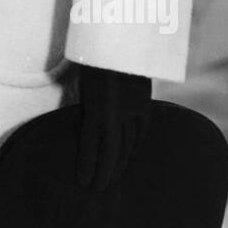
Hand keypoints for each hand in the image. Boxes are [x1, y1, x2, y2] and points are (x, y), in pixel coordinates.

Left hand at [76, 65, 151, 191]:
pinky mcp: (144, 103)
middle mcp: (117, 114)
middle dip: (104, 172)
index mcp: (97, 109)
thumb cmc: (93, 58)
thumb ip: (86, 105)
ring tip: (112, 178)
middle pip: (111, 151)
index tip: (84, 182)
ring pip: (128, 145)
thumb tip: (86, 126)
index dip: (88, 166)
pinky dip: (134, 145)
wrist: (121, 39)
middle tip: (98, 189)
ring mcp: (133, 110)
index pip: (92, 146)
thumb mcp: (83, 82)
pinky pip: (141, 131)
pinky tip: (130, 155)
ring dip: (120, 163)